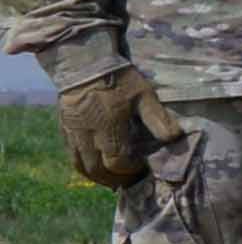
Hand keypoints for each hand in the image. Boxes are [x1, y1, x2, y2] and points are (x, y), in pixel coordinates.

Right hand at [54, 65, 155, 187]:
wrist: (83, 61)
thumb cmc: (118, 77)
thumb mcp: (143, 95)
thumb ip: (158, 118)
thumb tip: (175, 138)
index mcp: (108, 127)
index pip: (117, 162)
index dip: (130, 171)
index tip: (141, 170)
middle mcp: (87, 133)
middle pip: (97, 169)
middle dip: (114, 179)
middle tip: (128, 181)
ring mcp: (72, 131)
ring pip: (81, 165)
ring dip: (96, 176)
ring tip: (112, 179)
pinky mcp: (64, 126)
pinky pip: (71, 154)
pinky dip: (83, 165)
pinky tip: (95, 165)